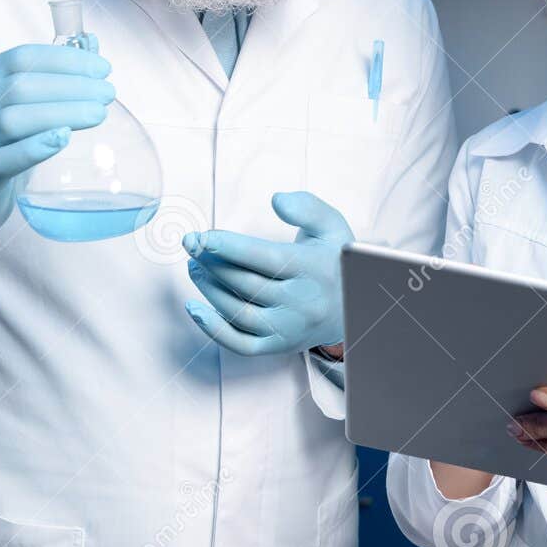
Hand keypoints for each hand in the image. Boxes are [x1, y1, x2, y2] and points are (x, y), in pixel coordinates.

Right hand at [0, 38, 112, 242]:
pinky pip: (5, 160)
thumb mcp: (12, 105)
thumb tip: (92, 43)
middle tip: (108, 93)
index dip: (65, 60)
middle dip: (72, 86)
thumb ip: (49, 76)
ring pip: (15, 120)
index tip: (102, 69)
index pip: (21, 58)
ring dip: (63, 112)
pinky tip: (64, 138)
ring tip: (99, 113)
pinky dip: (36, 148)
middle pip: (21, 87)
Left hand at [181, 192, 352, 355]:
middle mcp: (302, 303)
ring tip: (193, 267)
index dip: (228, 247)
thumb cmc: (334, 260)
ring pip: (238, 313)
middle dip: (211, 263)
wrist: (356, 307)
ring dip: (208, 290)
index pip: (264, 257)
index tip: (200, 237)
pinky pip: (241, 344)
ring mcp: (290, 329)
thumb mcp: (332, 227)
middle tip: (190, 244)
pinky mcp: (280, 347)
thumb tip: (276, 200)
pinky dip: (213, 330)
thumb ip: (307, 207)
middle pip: (245, 283)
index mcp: (313, 269)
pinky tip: (194, 308)